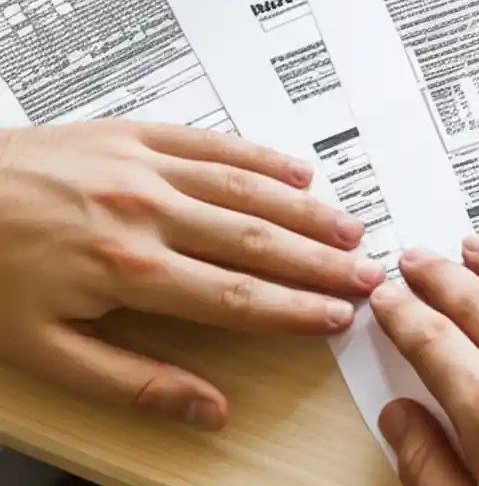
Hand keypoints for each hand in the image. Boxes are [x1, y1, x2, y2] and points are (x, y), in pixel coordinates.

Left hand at [0, 121, 385, 429]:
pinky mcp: (135, 133)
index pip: (237, 297)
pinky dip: (260, 157)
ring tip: (351, 229)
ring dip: (306, 211)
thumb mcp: (44, 352)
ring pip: (247, 189)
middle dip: (321, 262)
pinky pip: (213, 141)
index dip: (296, 311)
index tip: (337, 318)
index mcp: (128, 269)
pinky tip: (298, 172)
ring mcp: (145, 166)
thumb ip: (132, 382)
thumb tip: (206, 410)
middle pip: (257, 242)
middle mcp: (148, 211)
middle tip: (369, 274)